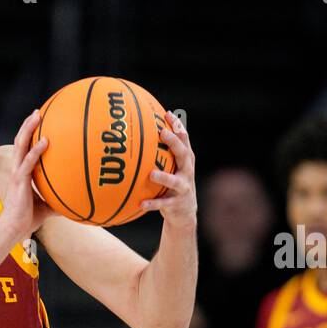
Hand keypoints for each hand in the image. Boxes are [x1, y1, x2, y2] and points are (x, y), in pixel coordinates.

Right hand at [0, 109, 51, 242]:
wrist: (13, 229)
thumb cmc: (27, 220)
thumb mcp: (48, 207)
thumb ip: (59, 200)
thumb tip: (77, 202)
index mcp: (22, 173)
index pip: (23, 149)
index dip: (29, 135)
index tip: (39, 123)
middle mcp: (17, 169)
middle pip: (20, 141)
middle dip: (28, 125)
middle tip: (38, 112)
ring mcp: (17, 173)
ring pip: (20, 145)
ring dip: (28, 129)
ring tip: (37, 116)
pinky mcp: (19, 181)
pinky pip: (28, 162)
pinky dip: (36, 150)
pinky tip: (45, 141)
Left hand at [142, 110, 196, 229]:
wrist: (184, 213)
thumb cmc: (172, 185)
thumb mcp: (171, 168)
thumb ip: (162, 153)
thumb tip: (139, 134)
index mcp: (186, 161)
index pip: (184, 139)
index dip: (177, 126)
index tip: (167, 114)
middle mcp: (187, 172)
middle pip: (184, 154)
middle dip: (174, 143)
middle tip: (162, 133)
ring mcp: (183, 188)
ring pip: (175, 181)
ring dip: (164, 177)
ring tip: (152, 174)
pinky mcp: (176, 204)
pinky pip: (163, 204)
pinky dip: (153, 204)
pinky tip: (141, 203)